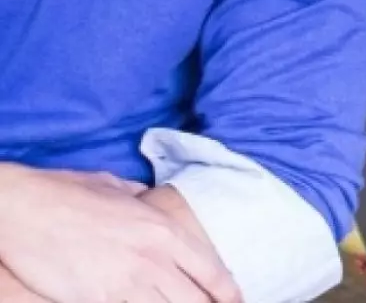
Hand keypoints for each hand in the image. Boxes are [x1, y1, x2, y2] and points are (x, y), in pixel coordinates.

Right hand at [0, 165, 239, 302]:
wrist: (22, 208)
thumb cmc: (66, 194)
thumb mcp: (117, 189)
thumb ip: (142, 200)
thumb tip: (150, 198)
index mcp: (164, 230)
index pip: (213, 271)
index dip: (228, 294)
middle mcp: (152, 259)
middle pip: (196, 300)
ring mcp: (124, 283)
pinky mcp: (96, 299)